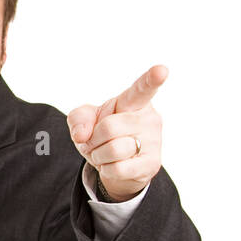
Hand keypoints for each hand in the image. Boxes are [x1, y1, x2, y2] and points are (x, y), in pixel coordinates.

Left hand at [66, 64, 166, 201]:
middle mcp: (149, 118)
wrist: (117, 167)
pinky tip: (113, 166)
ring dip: (99, 156)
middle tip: (96, 143)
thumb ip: (79, 118)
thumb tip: (82, 135)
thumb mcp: (86, 121)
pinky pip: (118, 169)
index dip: (152, 79)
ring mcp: (154, 141)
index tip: (161, 70)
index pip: (143, 88)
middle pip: (108, 128)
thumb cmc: (103, 136)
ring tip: (105, 154)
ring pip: (114, 150)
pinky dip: (106, 170)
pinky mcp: (152, 163)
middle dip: (93, 139)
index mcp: (134, 101)